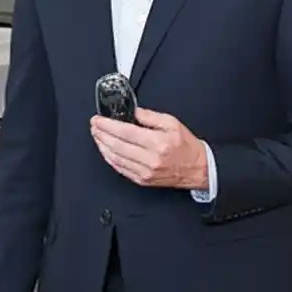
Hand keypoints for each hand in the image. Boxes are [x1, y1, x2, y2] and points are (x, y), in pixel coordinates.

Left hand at [90, 108, 208, 189]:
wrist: (197, 168)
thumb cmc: (186, 147)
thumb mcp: (172, 123)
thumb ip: (150, 116)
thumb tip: (133, 112)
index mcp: (157, 143)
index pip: (125, 132)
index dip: (108, 125)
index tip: (98, 120)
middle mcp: (150, 159)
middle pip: (117, 145)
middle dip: (101, 134)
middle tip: (94, 126)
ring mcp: (145, 171)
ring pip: (115, 159)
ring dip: (102, 146)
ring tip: (97, 136)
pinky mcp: (142, 180)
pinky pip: (120, 169)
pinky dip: (109, 159)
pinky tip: (106, 150)